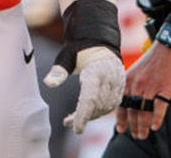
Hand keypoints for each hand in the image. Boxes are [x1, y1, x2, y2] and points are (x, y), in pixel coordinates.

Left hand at [42, 0, 124, 131]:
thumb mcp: (66, 56)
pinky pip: (113, 104)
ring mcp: (118, 81)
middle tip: (67, 122)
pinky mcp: (121, 85)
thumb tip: (49, 82)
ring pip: (106, 107)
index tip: (75, 129)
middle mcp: (110, 77)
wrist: (100, 40)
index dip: (82, 117)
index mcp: (96, 71)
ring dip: (91, 116)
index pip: (89, 100)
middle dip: (83, 117)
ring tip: (75, 118)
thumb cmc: (80, 49)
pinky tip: (88, 112)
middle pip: (97, 106)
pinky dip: (100, 111)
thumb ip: (59, 70)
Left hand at [115, 38, 170, 139]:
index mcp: (129, 80)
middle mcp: (137, 85)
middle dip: (133, 126)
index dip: (120, 119)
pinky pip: (159, 107)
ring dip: (142, 126)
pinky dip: (157, 119)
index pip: (121, 104)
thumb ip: (132, 84)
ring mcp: (151, 87)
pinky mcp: (165, 88)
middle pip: (132, 111)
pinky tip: (155, 127)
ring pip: (143, 112)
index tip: (121, 129)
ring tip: (143, 135)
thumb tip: (128, 101)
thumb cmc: (156, 59)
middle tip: (136, 135)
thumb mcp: (137, 70)